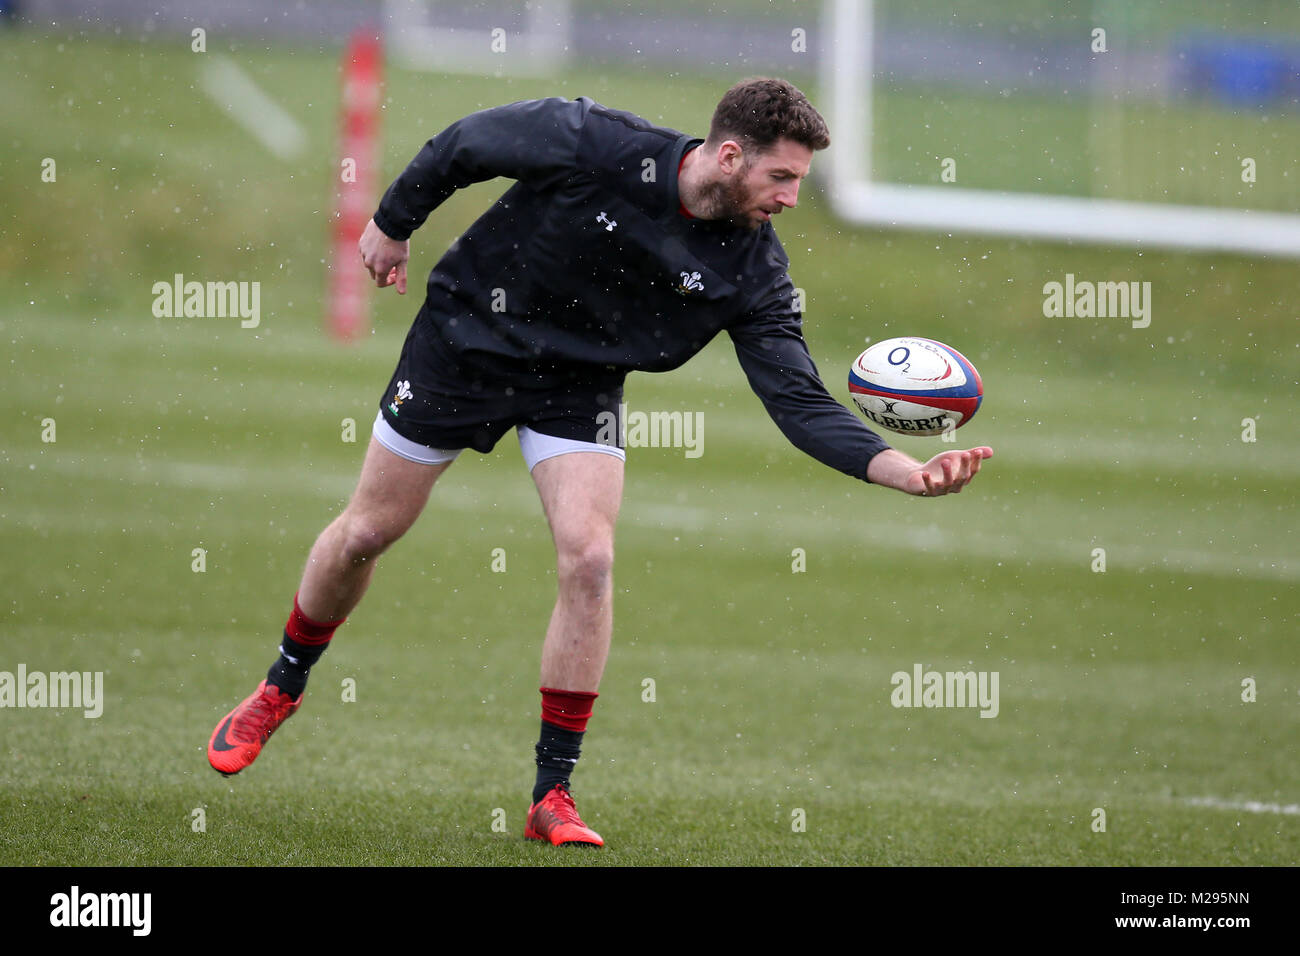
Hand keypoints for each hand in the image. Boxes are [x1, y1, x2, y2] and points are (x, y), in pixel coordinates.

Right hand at [359, 218, 408, 293]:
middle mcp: (369, 263)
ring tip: (387, 252)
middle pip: (375, 274)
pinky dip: (372, 252)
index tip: (395, 274)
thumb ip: (401, 278)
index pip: (380, 283)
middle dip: (383, 271)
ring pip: (369, 262)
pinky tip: (380, 244)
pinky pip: (365, 252)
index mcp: (379, 270)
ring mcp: (363, 253)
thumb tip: (401, 293)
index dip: (389, 281)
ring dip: (377, 261)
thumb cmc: (399, 244)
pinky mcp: (361, 244)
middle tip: (393, 263)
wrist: (390, 223)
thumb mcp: (403, 262)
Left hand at [867, 446, 993, 495]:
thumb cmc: (939, 467)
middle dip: (964, 466)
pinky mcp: (928, 491)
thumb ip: (970, 455)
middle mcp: (955, 486)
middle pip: (962, 477)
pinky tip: (925, 473)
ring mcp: (941, 490)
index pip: (973, 471)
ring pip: (947, 483)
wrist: (918, 475)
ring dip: (947, 473)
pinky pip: (929, 487)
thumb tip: (992, 451)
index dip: (975, 462)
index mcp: (963, 479)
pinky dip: (927, 481)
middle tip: (964, 454)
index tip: (976, 451)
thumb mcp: (955, 458)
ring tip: (945, 461)